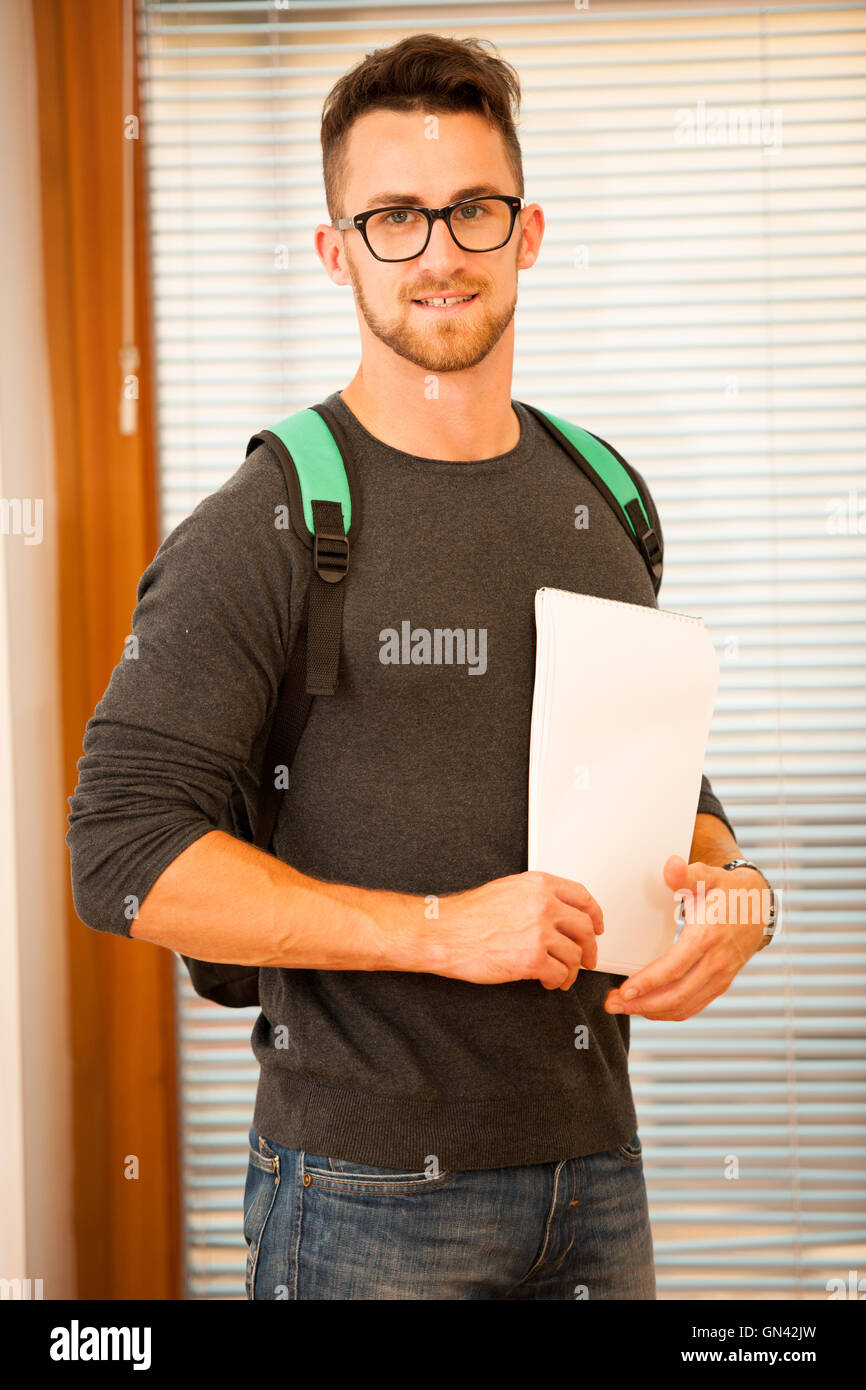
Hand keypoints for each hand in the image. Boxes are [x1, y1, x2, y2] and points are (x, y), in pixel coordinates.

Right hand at [434, 870, 604, 990]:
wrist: (444, 933)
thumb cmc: (467, 916)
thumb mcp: (507, 890)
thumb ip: (536, 897)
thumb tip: (559, 912)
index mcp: (539, 885)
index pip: (583, 897)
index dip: (595, 914)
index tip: (597, 926)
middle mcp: (544, 905)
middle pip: (585, 928)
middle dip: (589, 948)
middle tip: (587, 959)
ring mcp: (540, 932)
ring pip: (574, 954)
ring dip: (570, 970)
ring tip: (560, 976)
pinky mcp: (532, 959)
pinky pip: (559, 973)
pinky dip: (557, 981)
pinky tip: (548, 982)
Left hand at [603, 855, 769, 1021]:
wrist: (758, 906)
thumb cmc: (727, 891)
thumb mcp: (708, 876)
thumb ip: (686, 874)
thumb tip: (670, 865)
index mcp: (708, 936)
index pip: (675, 966)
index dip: (649, 981)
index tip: (625, 990)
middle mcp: (715, 961)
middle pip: (677, 994)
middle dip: (641, 1004)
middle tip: (612, 1004)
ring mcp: (720, 977)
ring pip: (684, 1005)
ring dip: (651, 1011)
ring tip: (623, 1007)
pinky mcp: (720, 984)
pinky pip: (693, 1006)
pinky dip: (669, 1012)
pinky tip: (648, 1009)